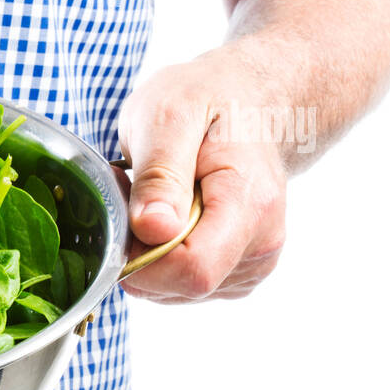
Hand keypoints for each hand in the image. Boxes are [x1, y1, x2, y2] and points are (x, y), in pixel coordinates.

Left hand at [118, 49, 288, 301]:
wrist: (252, 102)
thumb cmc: (209, 99)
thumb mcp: (170, 115)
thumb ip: (161, 173)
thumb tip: (154, 229)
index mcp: (250, 205)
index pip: (192, 269)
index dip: (142, 256)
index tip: (128, 208)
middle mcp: (262, 245)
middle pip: (181, 285)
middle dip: (139, 251)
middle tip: (135, 193)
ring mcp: (253, 264)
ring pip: (176, 290)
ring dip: (147, 253)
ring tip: (155, 199)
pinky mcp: (237, 273)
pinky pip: (180, 287)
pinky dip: (160, 259)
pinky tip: (168, 218)